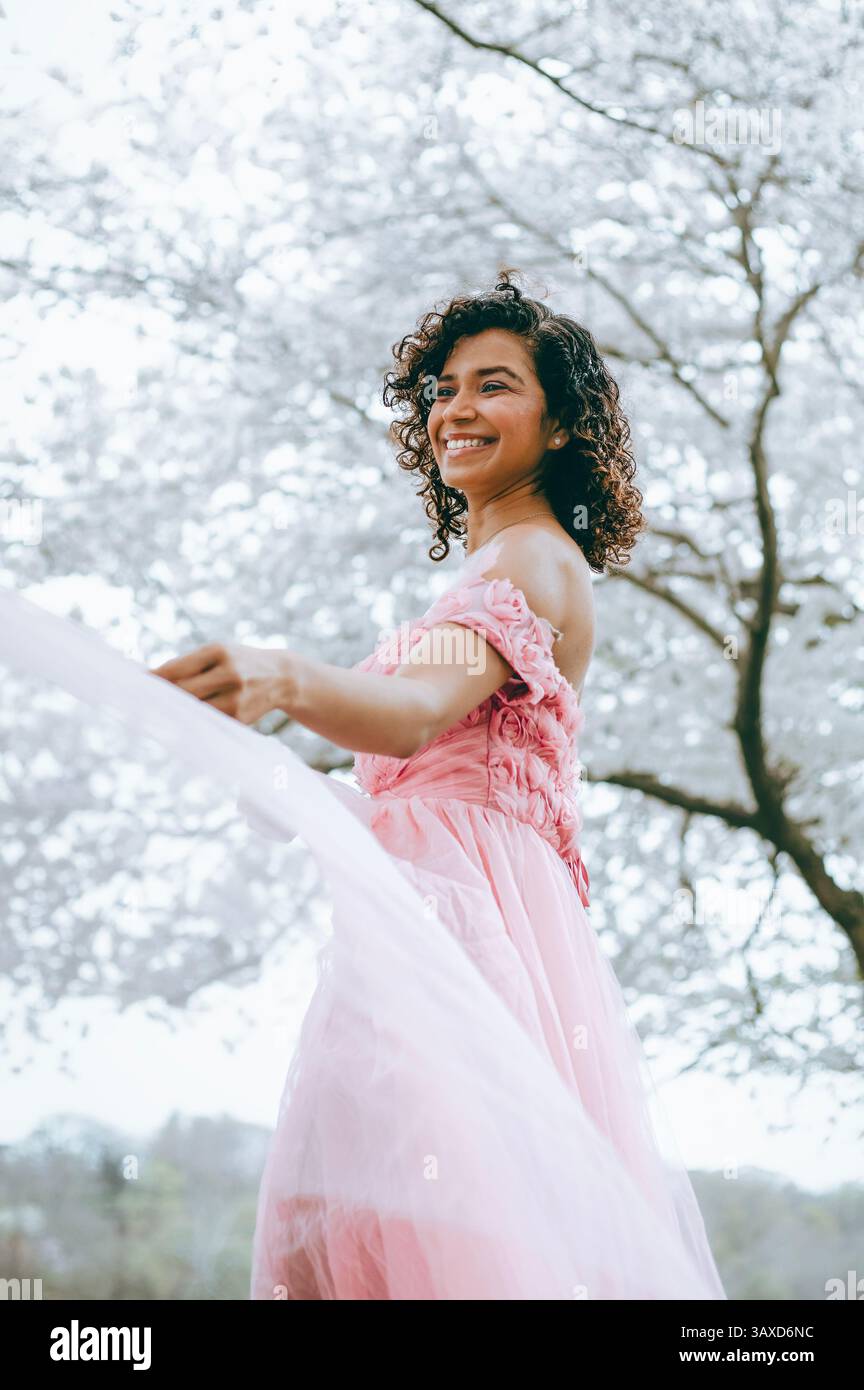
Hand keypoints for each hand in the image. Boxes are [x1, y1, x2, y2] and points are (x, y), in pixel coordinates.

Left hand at [148, 642, 290, 724]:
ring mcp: (236, 699)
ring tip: (154, 712)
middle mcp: (229, 675)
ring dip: (173, 712)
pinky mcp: (239, 718)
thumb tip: (153, 679)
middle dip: (160, 698)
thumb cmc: (240, 661)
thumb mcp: (219, 652)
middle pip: (183, 692)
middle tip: (138, 702)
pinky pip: (207, 721)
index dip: (153, 679)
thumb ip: (188, 664)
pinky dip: (191, 722)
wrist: (281, 677)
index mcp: (219, 652)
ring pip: (194, 710)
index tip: (134, 684)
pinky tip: (179, 721)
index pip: (177, 669)